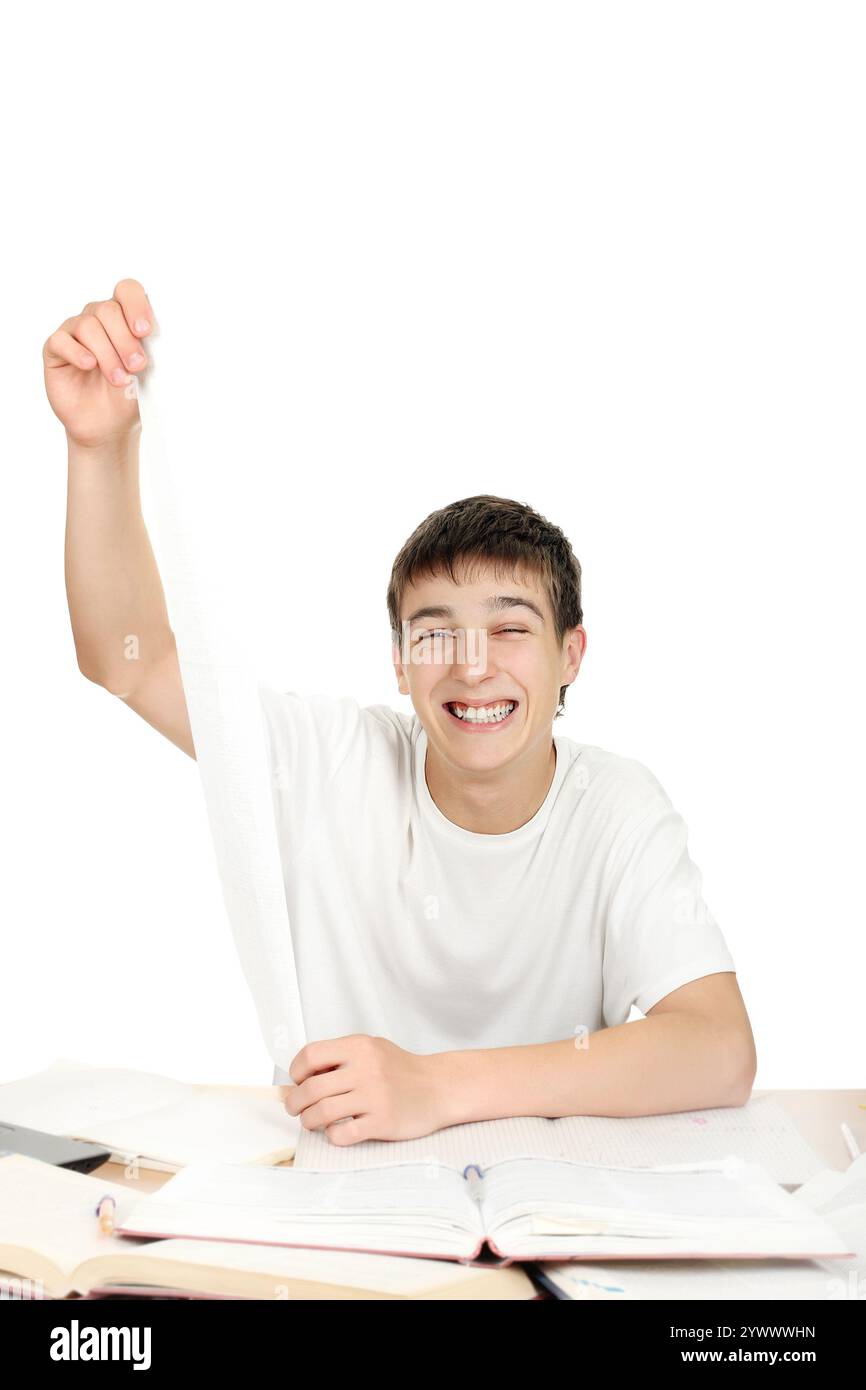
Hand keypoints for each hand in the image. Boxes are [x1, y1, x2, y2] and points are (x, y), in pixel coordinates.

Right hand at [42, 278, 154, 448]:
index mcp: (124, 317)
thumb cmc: (130, 396)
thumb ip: (155, 351)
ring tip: (119, 379)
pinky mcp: (55, 349)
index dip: (136, 305)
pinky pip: (61, 341)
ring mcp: (74, 332)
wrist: (108, 427)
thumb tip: (172, 338)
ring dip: (107, 353)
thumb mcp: (149, 374)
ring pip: (87, 325)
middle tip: (138, 365)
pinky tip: (89, 366)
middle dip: (125, 339)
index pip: (127, 291)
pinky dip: (77, 352)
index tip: (146, 331)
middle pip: (108, 310)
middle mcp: (97, 318)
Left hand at [282, 1034, 449, 1143]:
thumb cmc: (400, 1070)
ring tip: (312, 1121)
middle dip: (295, 1102)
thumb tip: (302, 1076)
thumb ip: (341, 1057)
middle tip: (296, 1107)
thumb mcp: (372, 1049)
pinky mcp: (381, 1122)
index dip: (296, 1070)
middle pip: (310, 1088)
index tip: (298, 1081)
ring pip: (321, 1113)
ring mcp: (374, 1096)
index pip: (310, 1054)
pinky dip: (332, 1135)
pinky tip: (337, 1130)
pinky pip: (341, 1134)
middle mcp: (366, 1069)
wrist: (438, 1088)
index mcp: (359, 1047)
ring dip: (309, 1120)